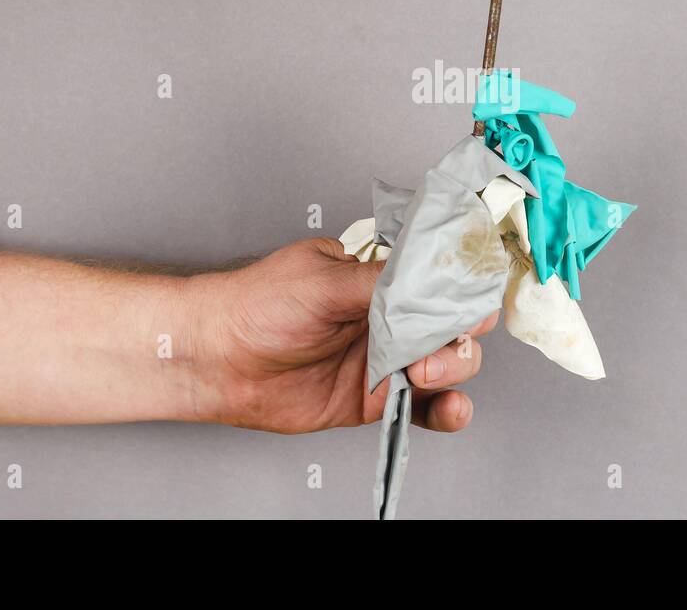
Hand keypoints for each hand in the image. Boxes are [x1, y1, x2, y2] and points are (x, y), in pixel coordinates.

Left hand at [185, 238, 495, 434]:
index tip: (469, 294)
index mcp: (379, 277)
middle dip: (459, 331)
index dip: (462, 284)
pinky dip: (446, 411)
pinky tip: (450, 408)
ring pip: (447, 364)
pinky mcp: (375, 399)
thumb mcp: (323, 279)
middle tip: (439, 338)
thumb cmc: (256, 306)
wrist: (217, 358)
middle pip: (454, 322)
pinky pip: (423, 408)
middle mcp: (388, 317)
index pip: (439, 275)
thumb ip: (379, 283)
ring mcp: (384, 359)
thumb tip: (428, 277)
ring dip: (452, 368)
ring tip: (423, 372)